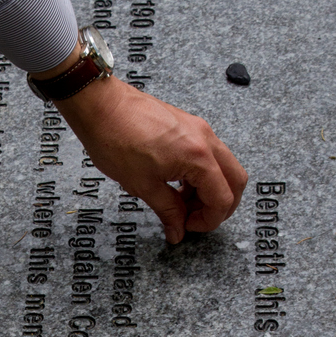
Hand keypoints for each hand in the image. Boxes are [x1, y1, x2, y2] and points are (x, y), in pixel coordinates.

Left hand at [50, 71, 247, 243]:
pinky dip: (201, 174)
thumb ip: (168, 211)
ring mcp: (198, 129)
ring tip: (181, 203)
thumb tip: (178, 230)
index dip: (209, 221)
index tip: (188, 227)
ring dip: (209, 190)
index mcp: (198, 157)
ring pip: (223, 167)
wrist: (100, 106)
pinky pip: (208, 154)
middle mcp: (205, 139)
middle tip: (195, 220)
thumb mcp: (143, 185)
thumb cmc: (115, 139)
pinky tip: (177, 184)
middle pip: (235, 180)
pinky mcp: (188, 125)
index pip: (223, 198)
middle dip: (220, 206)